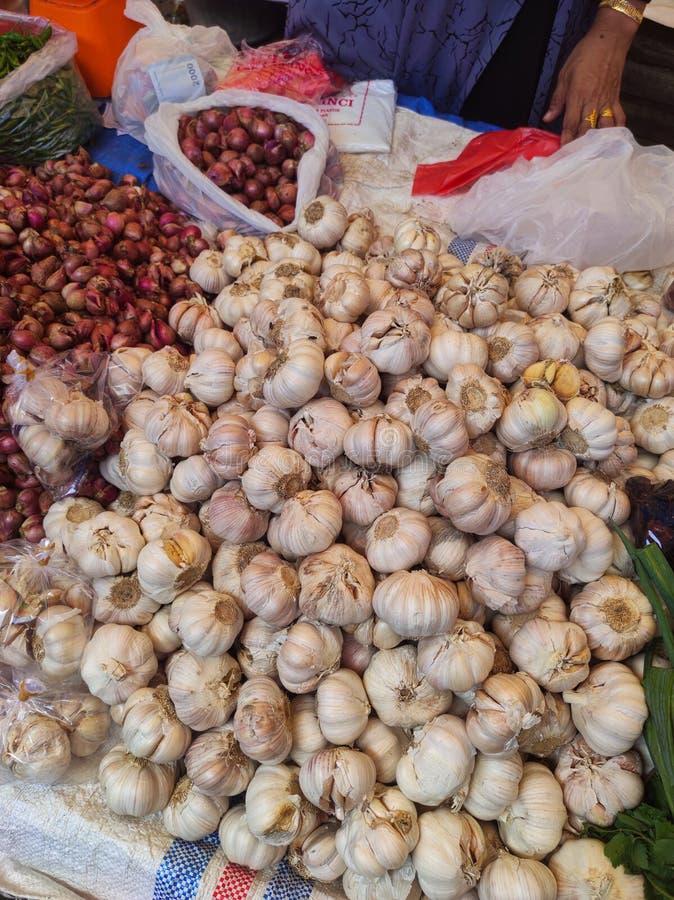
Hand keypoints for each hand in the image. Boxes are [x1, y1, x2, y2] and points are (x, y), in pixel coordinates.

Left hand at [543, 9, 639, 144]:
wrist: (609, 40)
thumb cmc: (585, 54)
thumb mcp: (564, 75)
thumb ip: (557, 99)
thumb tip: (547, 118)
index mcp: (578, 96)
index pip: (570, 124)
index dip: (566, 141)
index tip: (561, 155)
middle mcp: (593, 101)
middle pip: (586, 130)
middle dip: (580, 147)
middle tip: (574, 161)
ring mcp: (606, 101)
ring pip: (603, 127)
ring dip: (598, 143)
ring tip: (592, 157)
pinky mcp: (615, 98)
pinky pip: (618, 118)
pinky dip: (616, 130)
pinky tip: (612, 141)